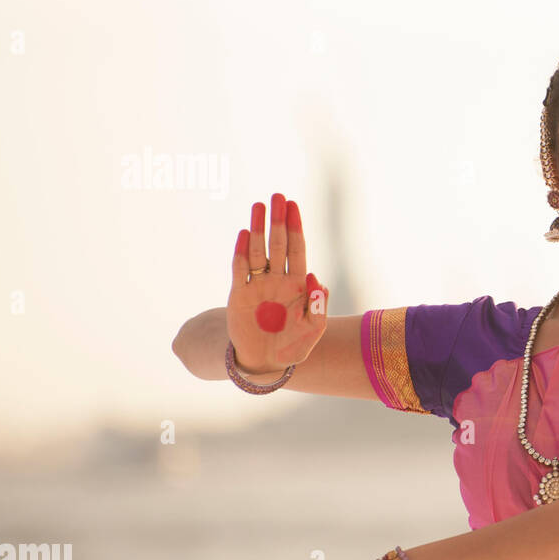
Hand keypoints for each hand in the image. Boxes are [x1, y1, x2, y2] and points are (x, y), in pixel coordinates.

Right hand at [227, 193, 328, 374]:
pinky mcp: (238, 295)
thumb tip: (318, 278)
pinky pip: (240, 270)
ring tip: (259, 206)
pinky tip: (244, 234)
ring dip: (258, 229)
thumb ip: (319, 306)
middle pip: (278, 244)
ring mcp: (258, 286)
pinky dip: (241, 252)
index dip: (296, 228)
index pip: (297, 249)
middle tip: (278, 196)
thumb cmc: (294, 346)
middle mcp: (278, 280)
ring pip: (258, 251)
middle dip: (278, 221)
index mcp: (298, 285)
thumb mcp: (314, 329)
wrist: (266, 362)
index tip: (294, 206)